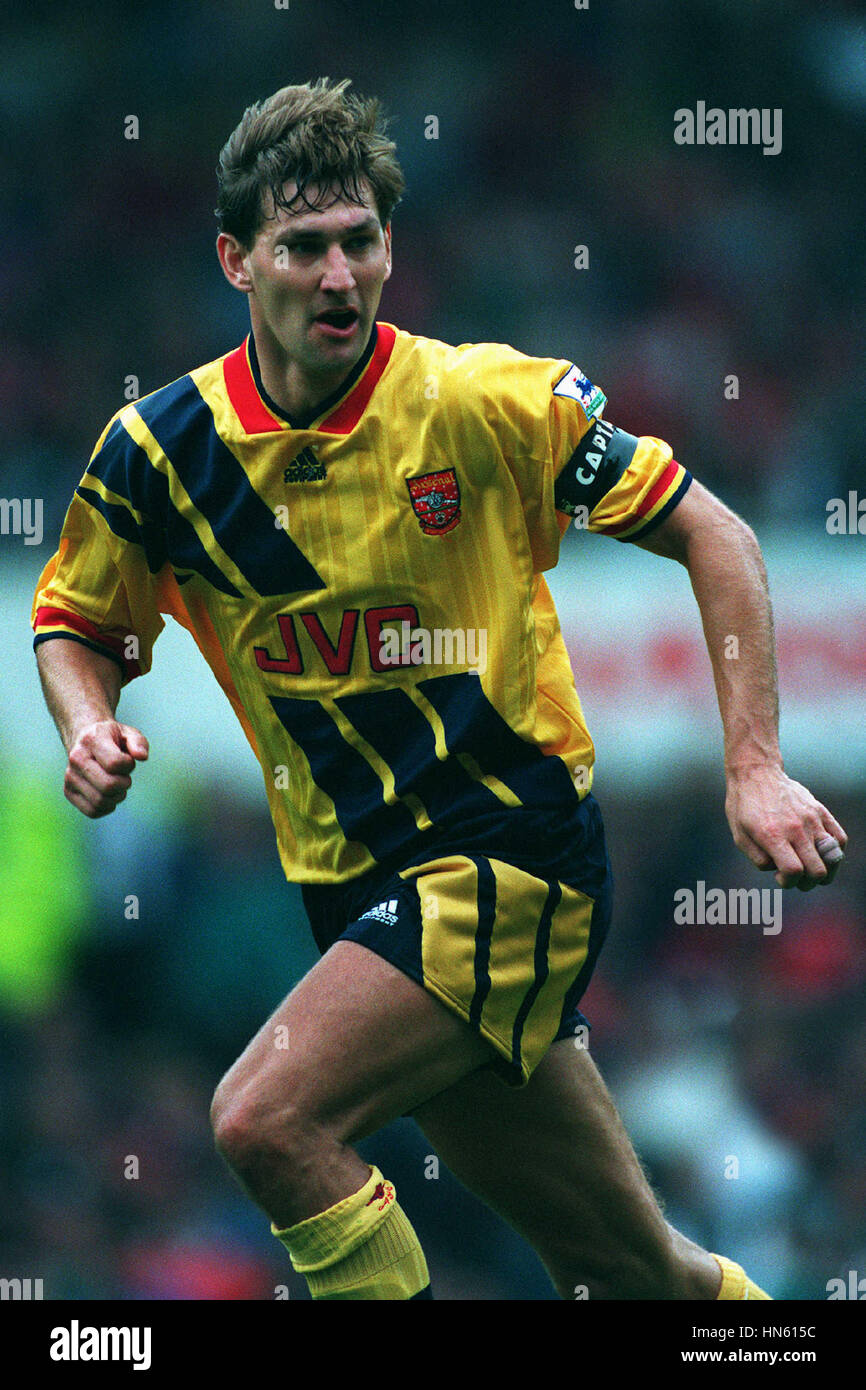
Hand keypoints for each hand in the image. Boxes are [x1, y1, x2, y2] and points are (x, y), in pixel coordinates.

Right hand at [64, 719, 148, 817]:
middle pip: (108, 786)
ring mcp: (70, 776)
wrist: (84, 739)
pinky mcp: (69, 792)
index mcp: (91, 740)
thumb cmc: (111, 738)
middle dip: (124, 783)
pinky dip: (107, 807)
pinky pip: (93, 811)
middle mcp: (76, 758)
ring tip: (116, 784)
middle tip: (124, 776)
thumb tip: (142, 756)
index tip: (127, 760)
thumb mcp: (128, 733)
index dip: (128, 765)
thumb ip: (138, 742)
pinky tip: (109, 795)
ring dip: (117, 797)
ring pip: (100, 802)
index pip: (114, 763)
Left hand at [725, 764, 846, 889]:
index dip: (789, 882)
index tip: (780, 877)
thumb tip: (778, 871)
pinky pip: (840, 838)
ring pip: (833, 857)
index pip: (794, 870)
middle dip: (807, 883)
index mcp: (772, 835)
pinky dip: (835, 852)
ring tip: (812, 870)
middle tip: (796, 878)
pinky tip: (821, 853)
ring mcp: (811, 819)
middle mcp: (795, 828)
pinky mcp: (820, 811)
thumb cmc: (744, 806)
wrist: (756, 773)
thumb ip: (758, 860)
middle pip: (817, 869)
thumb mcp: (739, 836)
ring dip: (825, 871)